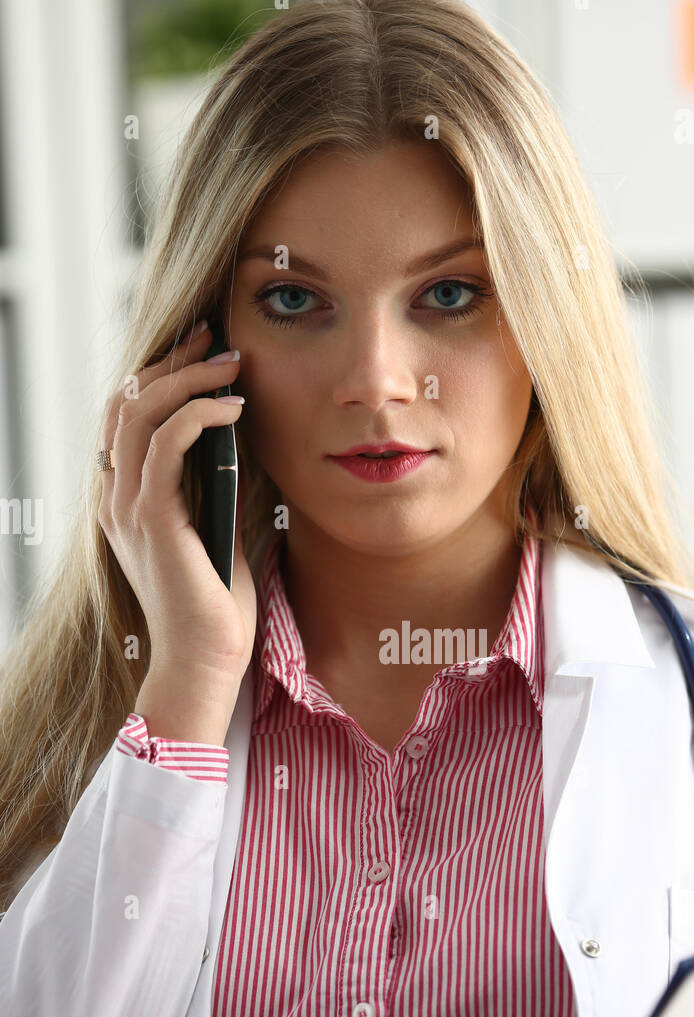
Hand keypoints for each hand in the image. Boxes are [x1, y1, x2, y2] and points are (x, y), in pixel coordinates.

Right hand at [97, 318, 255, 686]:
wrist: (206, 661)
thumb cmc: (217, 606)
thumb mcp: (217, 532)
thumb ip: (214, 490)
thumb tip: (238, 444)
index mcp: (125, 502)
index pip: (124, 419)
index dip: (159, 376)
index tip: (203, 351)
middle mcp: (116, 500)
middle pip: (124, 404)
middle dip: (171, 363)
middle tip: (216, 340)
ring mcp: (128, 509)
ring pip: (139, 415)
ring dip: (187, 380)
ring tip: (231, 367)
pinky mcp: (152, 520)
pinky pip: (165, 446)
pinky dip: (199, 416)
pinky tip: (233, 411)